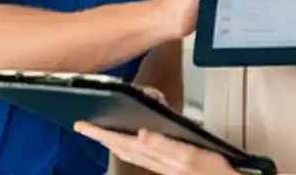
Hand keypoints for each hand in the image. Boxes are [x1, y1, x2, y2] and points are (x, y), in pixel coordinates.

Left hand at [74, 122, 237, 174]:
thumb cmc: (213, 171)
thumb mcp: (192, 155)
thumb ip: (165, 145)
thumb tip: (142, 134)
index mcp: (160, 157)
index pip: (124, 143)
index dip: (105, 134)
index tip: (86, 125)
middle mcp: (158, 162)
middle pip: (123, 149)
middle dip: (102, 137)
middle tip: (82, 126)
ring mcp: (162, 166)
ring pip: (130, 154)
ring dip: (112, 142)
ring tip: (98, 133)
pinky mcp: (169, 167)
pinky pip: (141, 157)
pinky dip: (129, 148)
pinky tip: (129, 144)